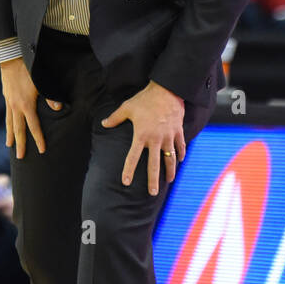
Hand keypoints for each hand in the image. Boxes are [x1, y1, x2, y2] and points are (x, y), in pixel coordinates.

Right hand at [0, 57, 51, 159]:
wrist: (11, 58)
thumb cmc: (29, 70)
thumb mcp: (41, 82)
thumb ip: (49, 97)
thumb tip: (59, 108)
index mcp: (26, 105)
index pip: (34, 127)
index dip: (38, 139)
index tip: (42, 150)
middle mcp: (16, 107)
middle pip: (18, 130)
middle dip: (20, 144)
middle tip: (21, 157)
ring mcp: (10, 103)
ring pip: (10, 124)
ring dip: (11, 136)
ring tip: (9, 146)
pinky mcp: (6, 98)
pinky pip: (7, 115)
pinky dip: (8, 124)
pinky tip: (9, 127)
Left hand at [101, 80, 185, 195]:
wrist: (168, 90)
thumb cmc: (145, 99)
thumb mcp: (127, 107)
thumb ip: (115, 118)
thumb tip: (103, 123)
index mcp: (141, 135)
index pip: (132, 157)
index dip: (128, 170)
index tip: (125, 182)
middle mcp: (155, 139)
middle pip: (154, 165)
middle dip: (153, 180)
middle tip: (152, 193)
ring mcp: (168, 137)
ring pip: (170, 159)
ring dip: (170, 171)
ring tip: (168, 181)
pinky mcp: (178, 132)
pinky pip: (180, 147)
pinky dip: (180, 155)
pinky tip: (180, 161)